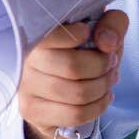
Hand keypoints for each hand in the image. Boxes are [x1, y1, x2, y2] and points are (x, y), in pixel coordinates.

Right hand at [18, 10, 127, 138]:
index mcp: (38, 35)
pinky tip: (104, 97)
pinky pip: (75, 114)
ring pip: (77, 94)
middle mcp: (26, 60)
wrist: (65, 81)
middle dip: (102, 67)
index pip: (55, 36)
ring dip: (103, 87)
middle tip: (111, 63)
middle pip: (73, 68)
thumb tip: (107, 43)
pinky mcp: (32, 111)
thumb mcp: (103, 28)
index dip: (79, 36)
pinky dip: (98, 107)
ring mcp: (26, 88)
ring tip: (110, 79)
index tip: (90, 35)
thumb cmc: (84, 49)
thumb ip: (112, 24)